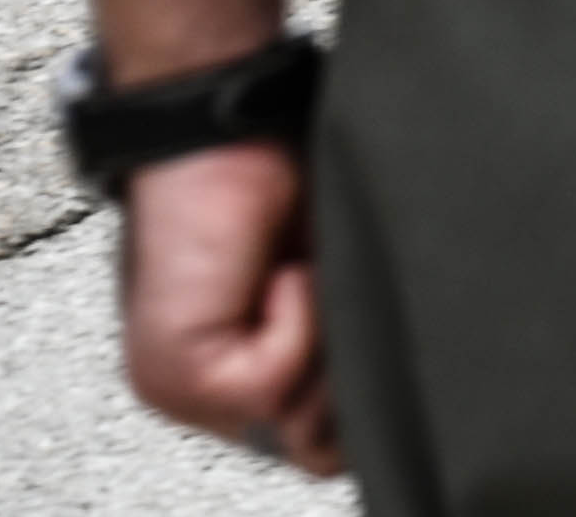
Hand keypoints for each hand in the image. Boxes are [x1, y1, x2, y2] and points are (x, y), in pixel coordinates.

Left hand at [121, 144, 340, 475]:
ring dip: (326, 340)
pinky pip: (272, 383)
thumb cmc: (279, 176)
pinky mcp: (177, 373)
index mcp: (243, 380)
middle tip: (333, 294)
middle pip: (318, 450)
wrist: (219, 125)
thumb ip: (354, 348)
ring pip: (300, 426)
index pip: (321, 444)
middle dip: (349, 376)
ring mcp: (182, 395)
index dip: (364, 393)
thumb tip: (398, 407)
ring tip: (305, 275)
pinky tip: (279, 270)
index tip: (368, 329)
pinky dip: (298, 317)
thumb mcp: (339, 278)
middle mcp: (206, 401)